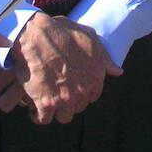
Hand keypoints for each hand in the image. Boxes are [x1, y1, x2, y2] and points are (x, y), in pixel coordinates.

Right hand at [0, 14, 121, 124]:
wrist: (36, 35)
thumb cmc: (61, 32)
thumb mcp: (89, 38)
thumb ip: (104, 57)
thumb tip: (118, 71)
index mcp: (95, 77)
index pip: (91, 96)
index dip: (80, 90)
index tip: (70, 84)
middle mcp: (83, 91)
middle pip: (77, 107)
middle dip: (68, 99)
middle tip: (55, 88)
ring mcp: (65, 99)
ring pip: (63, 116)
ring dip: (55, 109)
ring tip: (44, 98)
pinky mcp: (46, 104)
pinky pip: (43, 119)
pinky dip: (37, 114)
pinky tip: (33, 104)